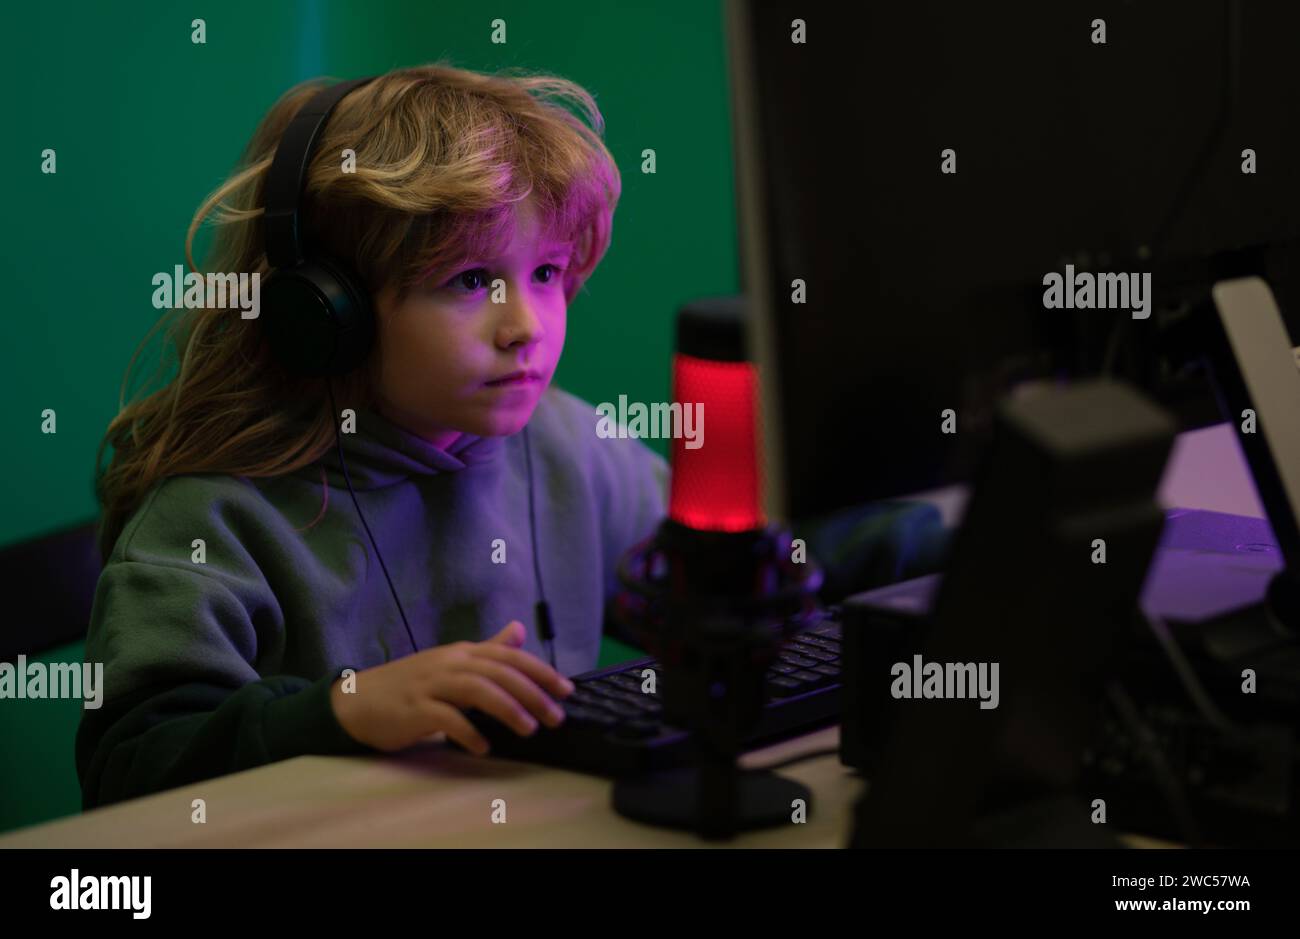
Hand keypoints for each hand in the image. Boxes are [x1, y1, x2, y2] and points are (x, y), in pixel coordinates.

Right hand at [328, 621, 572, 753]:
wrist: (358, 701)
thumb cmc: (410, 685)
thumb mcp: (452, 663)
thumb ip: (487, 650)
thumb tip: (520, 629)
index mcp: (462, 652)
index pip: (509, 656)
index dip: (541, 671)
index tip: (567, 690)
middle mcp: (450, 663)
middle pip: (499, 673)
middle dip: (533, 694)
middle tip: (556, 717)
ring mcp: (431, 685)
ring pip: (478, 690)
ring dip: (508, 709)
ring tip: (529, 729)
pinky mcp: (414, 709)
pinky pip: (446, 719)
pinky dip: (468, 732)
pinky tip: (484, 747)